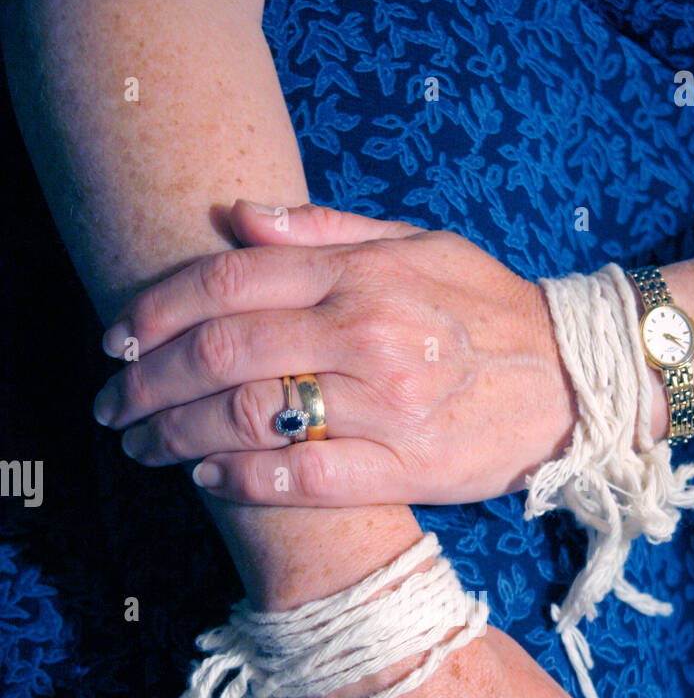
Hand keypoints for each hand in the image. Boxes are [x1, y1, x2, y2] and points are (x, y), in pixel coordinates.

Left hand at [95, 200, 576, 504]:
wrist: (576, 378)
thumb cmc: (486, 307)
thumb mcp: (415, 242)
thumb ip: (323, 230)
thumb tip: (238, 218)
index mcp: (363, 275)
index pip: (230, 284)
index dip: (157, 312)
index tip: (117, 341)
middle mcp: (370, 334)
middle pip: (226, 352)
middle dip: (152, 382)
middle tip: (114, 407)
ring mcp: (392, 406)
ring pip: (255, 417)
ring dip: (181, 434)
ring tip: (146, 447)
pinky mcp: (414, 468)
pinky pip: (312, 478)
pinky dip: (250, 479)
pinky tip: (211, 476)